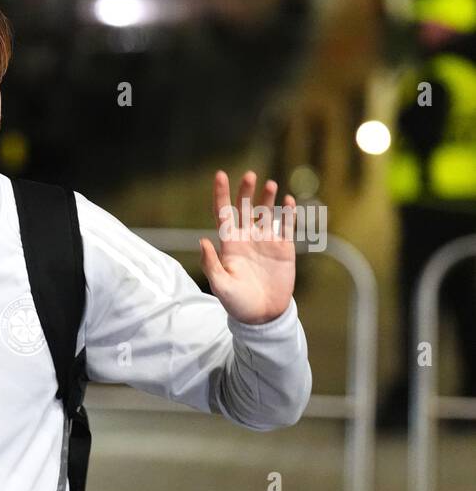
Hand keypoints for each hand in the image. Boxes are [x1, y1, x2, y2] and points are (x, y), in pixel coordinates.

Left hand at [200, 170, 296, 324]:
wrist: (263, 316)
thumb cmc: (237, 303)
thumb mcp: (221, 285)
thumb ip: (211, 264)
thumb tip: (202, 240)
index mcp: (229, 244)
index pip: (223, 213)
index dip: (221, 194)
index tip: (220, 175)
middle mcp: (247, 239)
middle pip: (245, 208)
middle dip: (246, 191)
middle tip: (249, 175)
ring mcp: (266, 242)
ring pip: (266, 213)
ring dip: (267, 198)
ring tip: (270, 184)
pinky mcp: (284, 249)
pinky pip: (286, 226)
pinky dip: (288, 213)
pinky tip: (288, 201)